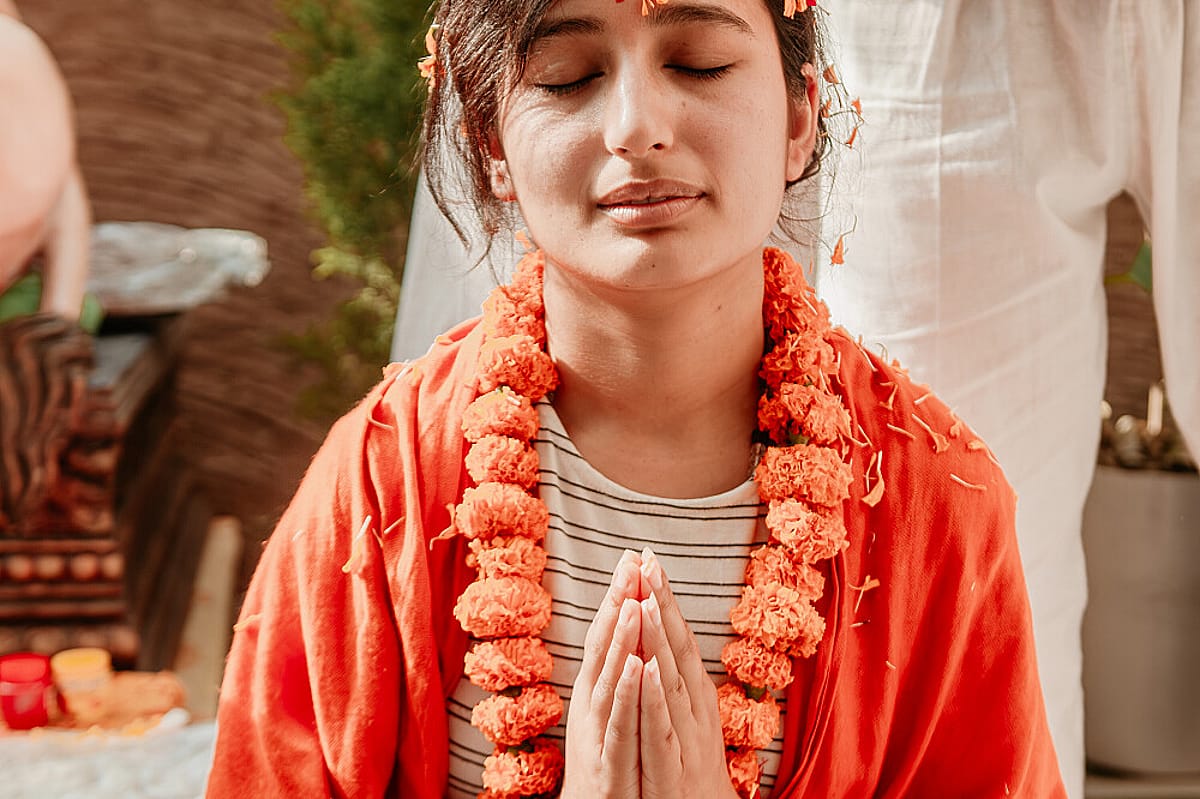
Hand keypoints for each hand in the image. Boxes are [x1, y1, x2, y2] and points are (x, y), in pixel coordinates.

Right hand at [561, 549, 644, 798]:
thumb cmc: (609, 763)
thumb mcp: (612, 712)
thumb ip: (616, 672)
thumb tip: (631, 633)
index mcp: (595, 691)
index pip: (607, 636)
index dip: (618, 596)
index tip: (633, 558)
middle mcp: (591, 705)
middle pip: (604, 646)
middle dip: (617, 602)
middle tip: (630, 561)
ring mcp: (597, 733)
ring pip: (608, 679)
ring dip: (621, 638)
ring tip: (633, 601)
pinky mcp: (609, 763)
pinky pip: (619, 724)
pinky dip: (627, 693)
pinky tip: (637, 666)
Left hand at [637, 548, 739, 798]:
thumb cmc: (689, 770)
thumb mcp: (684, 717)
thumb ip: (675, 679)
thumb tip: (660, 638)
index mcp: (694, 694)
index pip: (678, 637)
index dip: (664, 598)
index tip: (648, 560)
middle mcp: (694, 708)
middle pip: (677, 647)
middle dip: (661, 602)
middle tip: (648, 560)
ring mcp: (685, 735)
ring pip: (671, 678)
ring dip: (658, 637)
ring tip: (645, 598)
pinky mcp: (670, 765)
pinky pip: (661, 726)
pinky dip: (654, 696)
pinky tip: (646, 668)